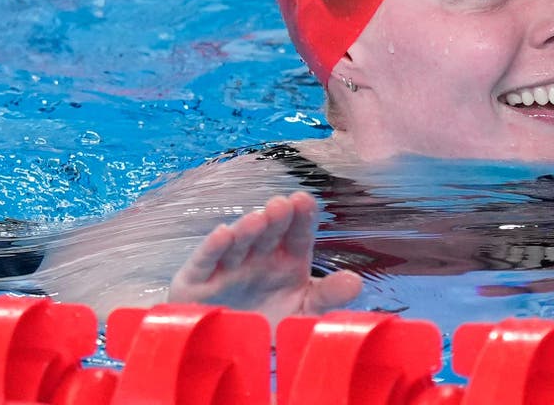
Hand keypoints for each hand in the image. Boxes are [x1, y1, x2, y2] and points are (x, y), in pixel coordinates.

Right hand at [168, 191, 361, 323]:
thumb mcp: (305, 311)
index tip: (305, 201)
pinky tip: (221, 234)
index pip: (298, 233)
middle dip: (276, 218)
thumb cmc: (270, 322)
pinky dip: (212, 249)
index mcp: (288, 259)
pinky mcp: (198, 282)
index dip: (301, 216)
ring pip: (237, 243)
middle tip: (282, 205)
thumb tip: (355, 282)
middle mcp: (259, 256)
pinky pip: (205, 263)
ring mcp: (228, 267)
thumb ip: (328, 296)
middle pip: (269, 233)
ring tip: (257, 220)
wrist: (226, 351)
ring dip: (246, 230)